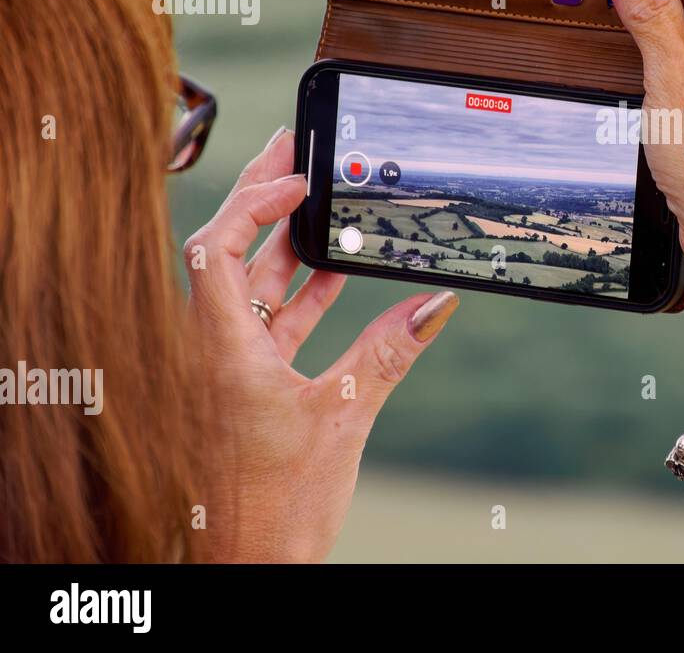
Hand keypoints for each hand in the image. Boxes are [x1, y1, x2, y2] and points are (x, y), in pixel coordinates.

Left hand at [184, 127, 458, 561]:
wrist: (250, 565)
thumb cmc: (276, 507)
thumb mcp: (345, 417)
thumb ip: (390, 352)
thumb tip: (437, 302)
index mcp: (221, 351)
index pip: (216, 247)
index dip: (253, 202)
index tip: (298, 178)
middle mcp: (213, 350)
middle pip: (228, 250)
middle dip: (263, 198)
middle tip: (298, 150)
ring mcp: (228, 367)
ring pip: (251, 285)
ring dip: (287, 245)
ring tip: (322, 200)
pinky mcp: (248, 386)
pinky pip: (270, 320)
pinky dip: (302, 293)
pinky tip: (337, 274)